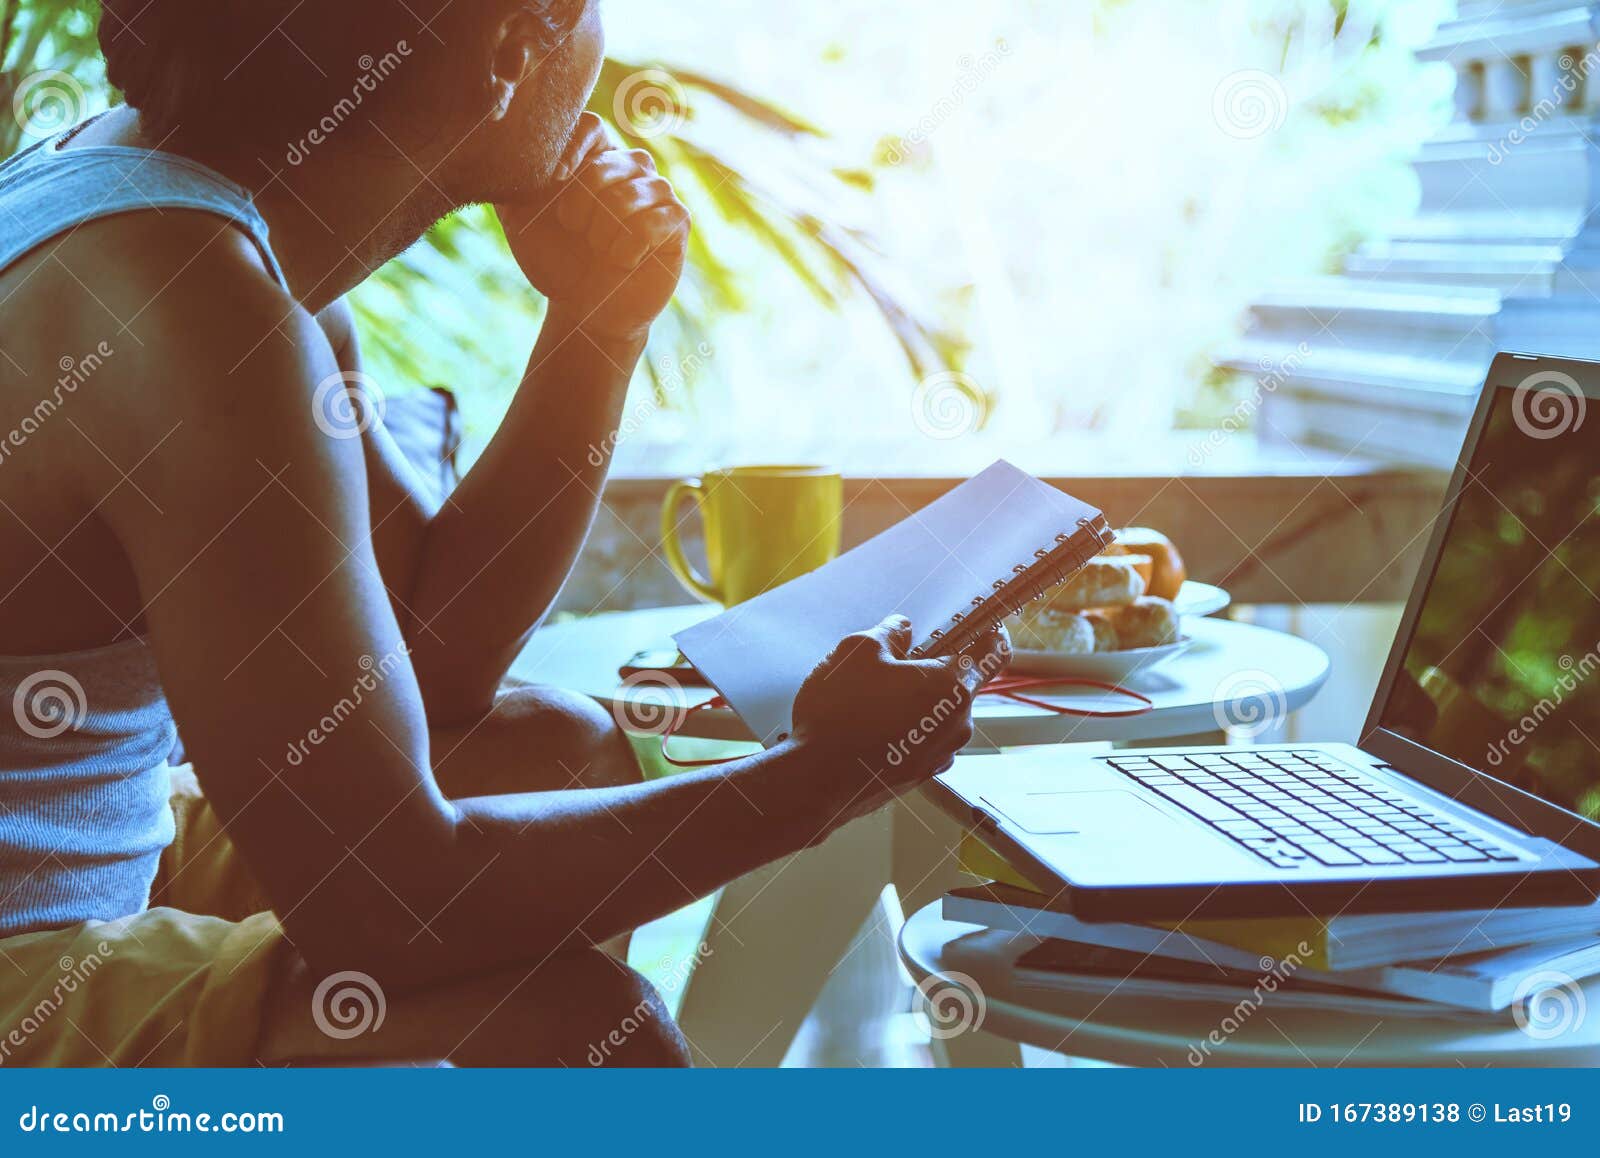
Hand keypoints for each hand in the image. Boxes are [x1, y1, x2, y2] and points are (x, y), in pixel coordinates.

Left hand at [497, 112, 690, 340]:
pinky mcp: (677, 221)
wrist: (584, 308)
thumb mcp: (519, 218)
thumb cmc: (555, 259)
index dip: (570, 149)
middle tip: (575, 231)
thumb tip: (484, 146)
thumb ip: (506, 180)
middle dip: (580, 206)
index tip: (555, 180)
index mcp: (595, 154)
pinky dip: (627, 248)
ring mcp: (658, 191)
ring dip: (602, 233)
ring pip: (628, 196)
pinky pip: (653, 223)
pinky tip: (623, 261)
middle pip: (605, 164)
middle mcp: (630, 165)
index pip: (590, 126)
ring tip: (599, 250)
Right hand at [789, 615, 1009, 822]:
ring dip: (915, 700)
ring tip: (872, 698)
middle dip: (933, 668)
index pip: (994, 652)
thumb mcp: (858, 651)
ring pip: (938, 714)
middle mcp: (957, 724)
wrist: (817, 781)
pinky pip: (922, 740)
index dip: (989, 632)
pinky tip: (868, 726)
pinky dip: (905, 728)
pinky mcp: (920, 775)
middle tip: (895, 661)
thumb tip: (902, 629)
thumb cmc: (840, 714)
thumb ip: (889, 632)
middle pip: (960, 683)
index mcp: (953, 686)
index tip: (975, 625)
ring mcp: (941, 754)